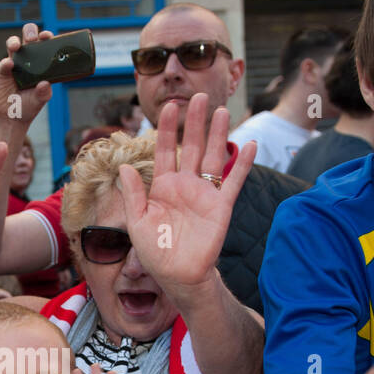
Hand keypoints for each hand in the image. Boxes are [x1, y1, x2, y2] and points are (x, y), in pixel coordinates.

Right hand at [0, 24, 53, 126]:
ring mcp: (14, 64)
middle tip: (32, 38)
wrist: (11, 118)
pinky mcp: (2, 72)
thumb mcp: (39, 100)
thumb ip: (44, 92)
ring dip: (14, 42)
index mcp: (40, 63)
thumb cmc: (28, 107)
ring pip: (13, 44)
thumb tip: (45, 84)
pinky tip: (10, 65)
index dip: (46, 37)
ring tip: (16, 47)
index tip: (47, 37)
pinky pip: (3, 63)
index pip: (44, 44)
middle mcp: (28, 60)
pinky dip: (5, 63)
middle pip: (28, 38)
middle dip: (30, 33)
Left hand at [117, 94, 256, 300]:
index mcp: (162, 186)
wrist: (178, 276)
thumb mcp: (138, 223)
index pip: (164, 150)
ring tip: (223, 110)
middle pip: (191, 146)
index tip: (169, 106)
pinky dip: (242, 164)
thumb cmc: (155, 253)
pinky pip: (234, 181)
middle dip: (195, 122)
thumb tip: (124, 167)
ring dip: (218, 134)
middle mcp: (185, 185)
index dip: (166, 128)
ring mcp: (204, 194)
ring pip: (213, 157)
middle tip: (200, 97)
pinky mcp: (221, 206)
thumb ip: (134, 195)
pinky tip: (249, 145)